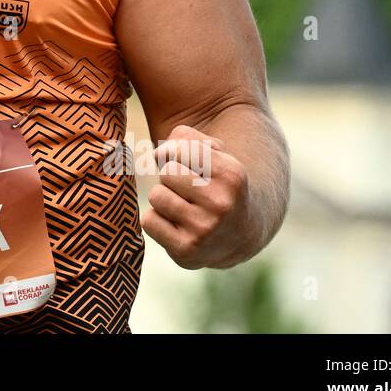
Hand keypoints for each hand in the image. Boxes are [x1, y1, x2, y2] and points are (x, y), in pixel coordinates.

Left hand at [141, 123, 254, 269]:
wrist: (241, 234)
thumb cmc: (218, 184)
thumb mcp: (215, 153)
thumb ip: (185, 138)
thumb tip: (159, 154)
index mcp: (232, 176)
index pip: (178, 150)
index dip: (179, 156)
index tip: (196, 169)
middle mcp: (221, 204)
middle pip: (167, 172)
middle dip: (173, 179)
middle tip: (191, 191)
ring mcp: (204, 231)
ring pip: (156, 196)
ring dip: (164, 199)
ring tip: (185, 207)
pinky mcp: (186, 252)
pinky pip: (148, 221)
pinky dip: (157, 220)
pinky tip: (178, 225)